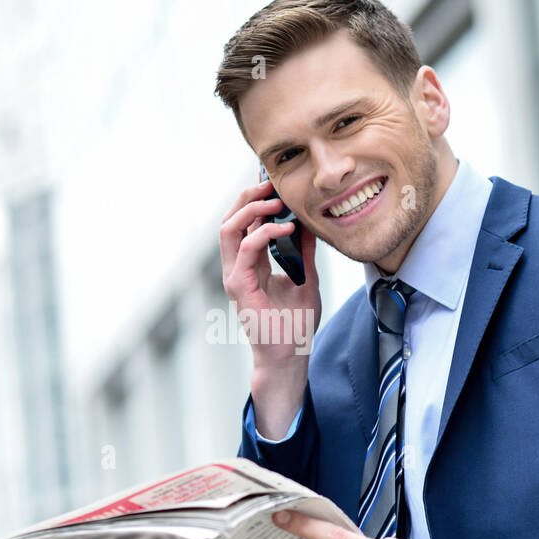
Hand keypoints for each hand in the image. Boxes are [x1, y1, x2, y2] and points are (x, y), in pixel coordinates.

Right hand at [220, 177, 320, 366]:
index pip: (244, 224)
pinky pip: (245, 249)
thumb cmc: (295, 324)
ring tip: (275, 201)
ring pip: (229, 229)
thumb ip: (304, 251)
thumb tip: (310, 224)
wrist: (290, 355)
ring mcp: (235, 276)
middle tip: (271, 183)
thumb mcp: (306, 277)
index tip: (275, 185)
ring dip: (251, 209)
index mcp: (250, 264)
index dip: (256, 201)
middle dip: (248, 197)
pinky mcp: (239, 287)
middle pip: (230, 220)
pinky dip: (264, 233)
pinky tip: (286, 228)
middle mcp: (238, 267)